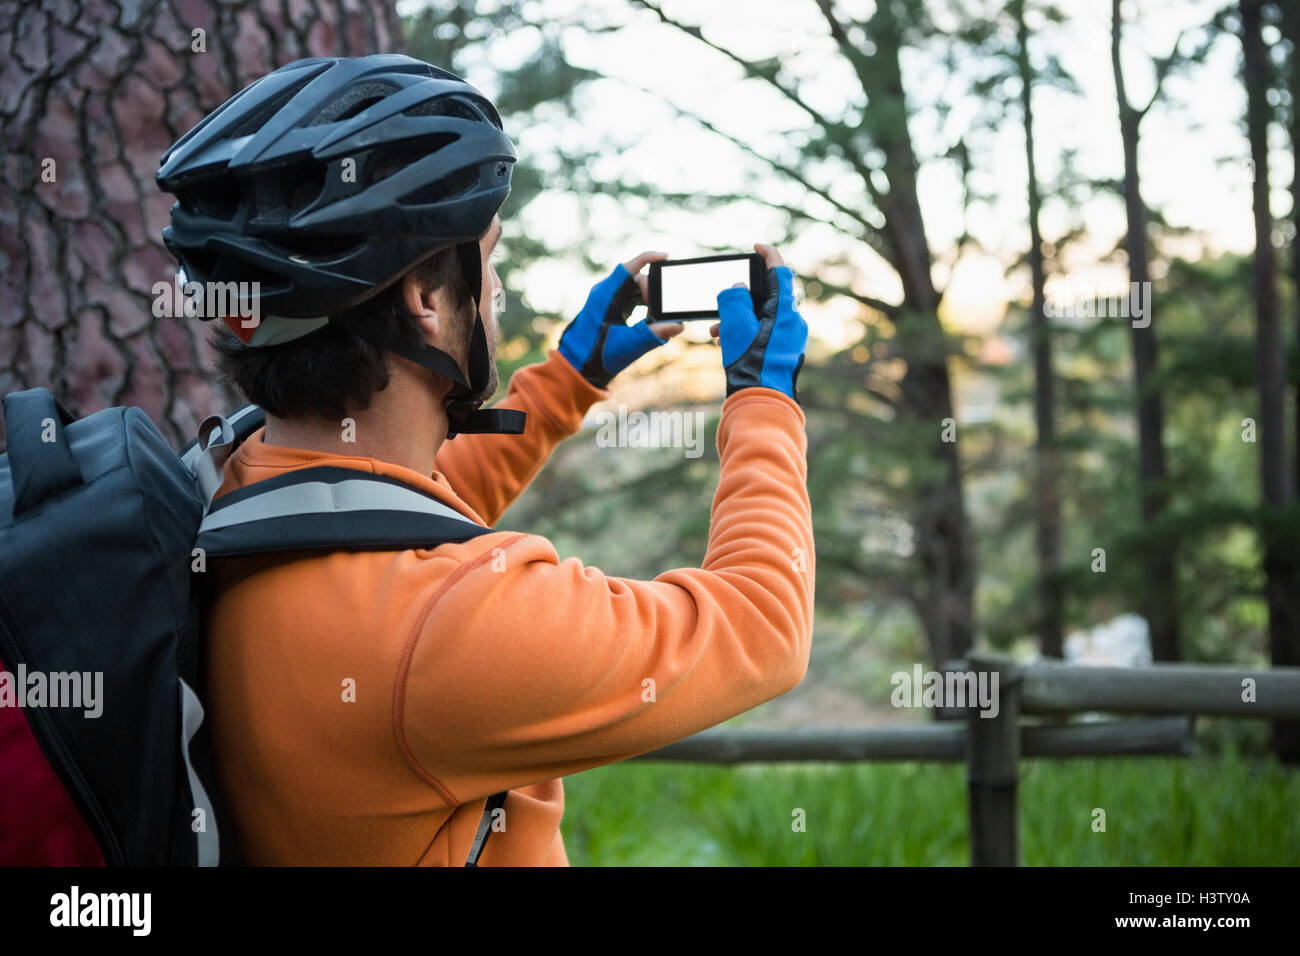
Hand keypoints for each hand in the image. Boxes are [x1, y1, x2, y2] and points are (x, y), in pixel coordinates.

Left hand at [558, 251, 683, 388]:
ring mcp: (606, 299)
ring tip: (657, 318)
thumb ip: (654, 334)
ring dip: (649, 300)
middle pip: (635, 279)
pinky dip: (642, 306)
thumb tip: (678, 326)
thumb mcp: (629, 345)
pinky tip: (650, 320)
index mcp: (606, 295)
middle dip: (653, 292)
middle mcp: (605, 292)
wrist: (578, 366)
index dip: (648, 258)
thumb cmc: (598, 355)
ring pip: (634, 289)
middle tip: (662, 311)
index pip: (629, 267)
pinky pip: (630, 299)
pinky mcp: (608, 307)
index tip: (666, 257)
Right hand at [711, 243, 806, 401]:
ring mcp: (789, 339)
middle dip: (742, 296)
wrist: (761, 403)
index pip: (781, 272)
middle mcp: (793, 322)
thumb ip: (735, 299)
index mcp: (786, 311)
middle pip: (769, 295)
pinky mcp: (782, 352)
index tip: (756, 247)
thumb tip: (738, 290)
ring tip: (717, 329)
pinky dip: (744, 331)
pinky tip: (725, 342)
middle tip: (725, 298)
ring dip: (738, 317)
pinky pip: (763, 332)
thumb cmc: (750, 364)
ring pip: (762, 316)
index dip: (768, 255)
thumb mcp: (735, 326)